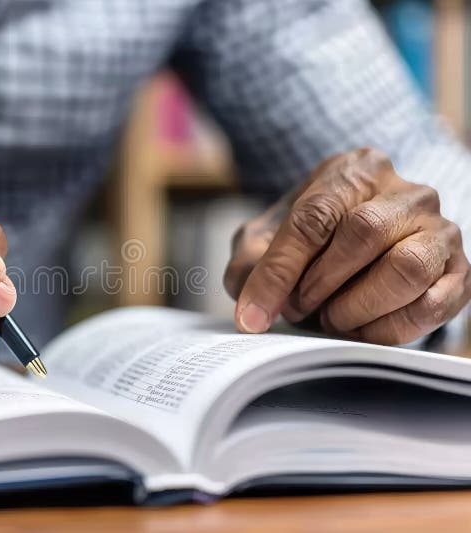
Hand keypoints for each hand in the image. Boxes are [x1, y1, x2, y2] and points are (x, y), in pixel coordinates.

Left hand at [224, 148, 470, 344]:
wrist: (361, 251)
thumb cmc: (309, 242)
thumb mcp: (266, 240)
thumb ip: (250, 265)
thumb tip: (253, 311)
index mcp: (354, 172)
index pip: (314, 216)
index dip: (281, 269)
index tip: (256, 311)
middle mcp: (407, 192)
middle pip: (365, 231)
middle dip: (322, 282)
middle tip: (299, 308)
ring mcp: (440, 231)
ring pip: (407, 268)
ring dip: (358, 306)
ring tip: (332, 319)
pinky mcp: (460, 273)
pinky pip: (432, 306)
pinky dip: (389, 329)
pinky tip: (362, 330)